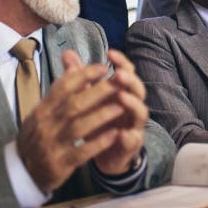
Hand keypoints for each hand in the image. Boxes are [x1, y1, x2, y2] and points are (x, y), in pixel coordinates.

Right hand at [16, 51, 124, 191]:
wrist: (20, 171)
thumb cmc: (38, 135)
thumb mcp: (43, 111)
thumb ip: (60, 89)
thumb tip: (71, 59)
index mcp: (42, 109)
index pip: (63, 87)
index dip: (84, 75)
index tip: (104, 67)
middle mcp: (45, 125)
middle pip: (74, 104)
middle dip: (99, 92)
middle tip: (120, 82)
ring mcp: (52, 146)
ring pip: (78, 127)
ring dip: (102, 115)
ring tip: (121, 106)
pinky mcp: (60, 165)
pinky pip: (81, 152)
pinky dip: (99, 142)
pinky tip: (114, 134)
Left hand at [91, 50, 148, 175]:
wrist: (102, 154)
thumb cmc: (96, 122)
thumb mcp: (85, 99)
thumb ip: (80, 77)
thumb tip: (67, 53)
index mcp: (122, 92)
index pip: (127, 72)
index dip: (121, 62)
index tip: (109, 53)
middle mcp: (131, 106)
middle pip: (138, 89)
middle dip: (130, 80)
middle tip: (118, 74)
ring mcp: (133, 125)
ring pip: (140, 112)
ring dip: (133, 104)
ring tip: (122, 97)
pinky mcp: (131, 144)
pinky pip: (134, 140)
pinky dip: (129, 136)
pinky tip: (121, 134)